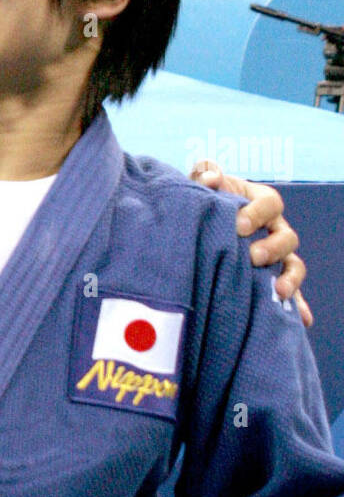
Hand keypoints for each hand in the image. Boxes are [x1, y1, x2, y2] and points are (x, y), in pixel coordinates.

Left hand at [190, 162, 311, 325]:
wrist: (195, 225)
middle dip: (273, 248)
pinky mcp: (270, 280)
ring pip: (293, 266)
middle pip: (287, 237)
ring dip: (290, 279)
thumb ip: (204, 174)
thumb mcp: (201, 184)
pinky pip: (290, 295)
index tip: (239, 225)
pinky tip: (300, 321)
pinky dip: (297, 307)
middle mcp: (273, 230)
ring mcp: (275, 257)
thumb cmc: (203, 201)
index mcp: (259, 202)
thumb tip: (211, 179)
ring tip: (279, 291)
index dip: (257, 213)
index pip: (269, 203)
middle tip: (254, 257)